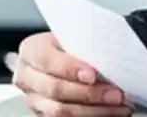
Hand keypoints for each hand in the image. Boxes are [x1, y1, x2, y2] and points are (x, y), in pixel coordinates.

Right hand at [12, 32, 132, 116]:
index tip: (93, 75)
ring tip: (119, 104)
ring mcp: (33, 100)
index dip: (70, 68)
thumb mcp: (74, 37)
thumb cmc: (72, 45)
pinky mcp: (43, 116)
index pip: (47, 60)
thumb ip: (85, 44)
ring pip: (60, 112)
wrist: (66, 58)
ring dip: (94, 110)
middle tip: (116, 93)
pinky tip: (111, 112)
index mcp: (31, 51)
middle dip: (89, 93)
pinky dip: (92, 116)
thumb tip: (110, 58)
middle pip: (55, 90)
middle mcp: (27, 77)